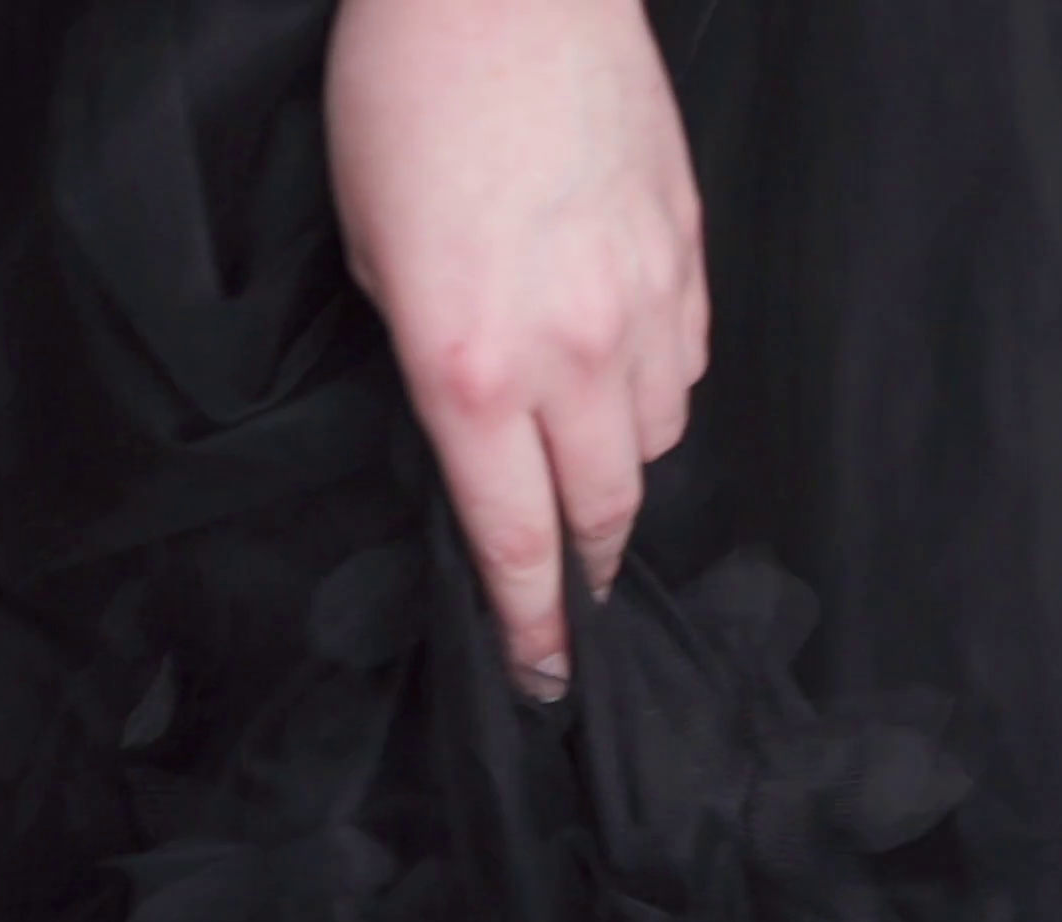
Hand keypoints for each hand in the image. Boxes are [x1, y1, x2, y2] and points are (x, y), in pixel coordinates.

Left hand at [325, 0, 707, 698]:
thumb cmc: (405, 106)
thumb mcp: (373, 259)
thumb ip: (432, 364)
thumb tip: (477, 425)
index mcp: (469, 367)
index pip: (516, 537)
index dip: (534, 623)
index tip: (548, 676)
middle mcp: (571, 353)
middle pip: (608, 510)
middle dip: (589, 566)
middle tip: (577, 591)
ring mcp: (645, 303)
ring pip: (660, 441)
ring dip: (622, 468)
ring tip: (586, 448)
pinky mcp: (688, 255)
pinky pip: (689, 364)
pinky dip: (656, 387)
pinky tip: (621, 360)